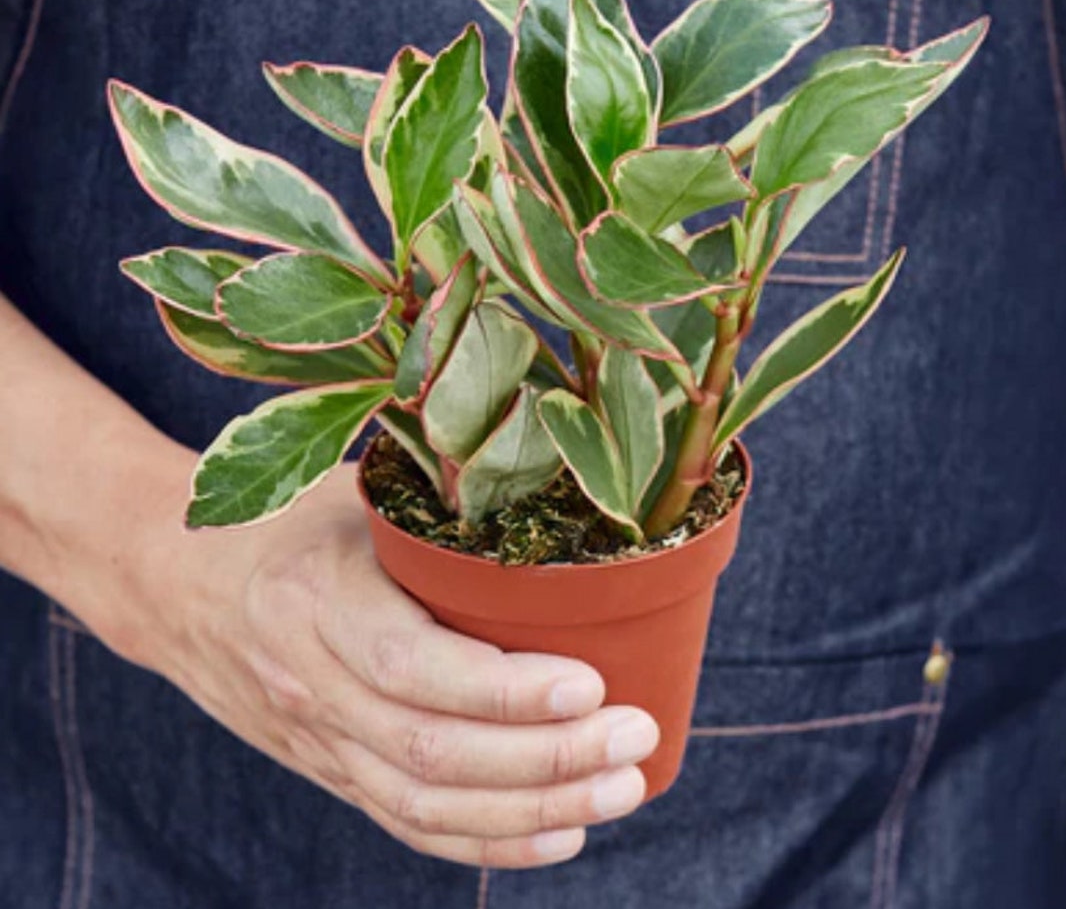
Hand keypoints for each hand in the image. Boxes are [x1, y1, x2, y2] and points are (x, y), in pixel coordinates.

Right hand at [115, 462, 659, 868]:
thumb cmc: (285, 520)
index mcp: (315, 596)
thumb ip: (432, 498)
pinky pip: (408, 822)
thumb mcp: (349, 490)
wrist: (175, 581)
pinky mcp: (328, 767)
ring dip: (533, 809)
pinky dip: (488, 841)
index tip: (592, 682)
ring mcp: (316, 738)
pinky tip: (562, 832)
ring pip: (427, 801)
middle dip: (545, 758)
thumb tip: (557, 481)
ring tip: (621, 787)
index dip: (504, 690)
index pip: (410, 665)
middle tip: (634, 737)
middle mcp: (310, 682)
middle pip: (431, 752)